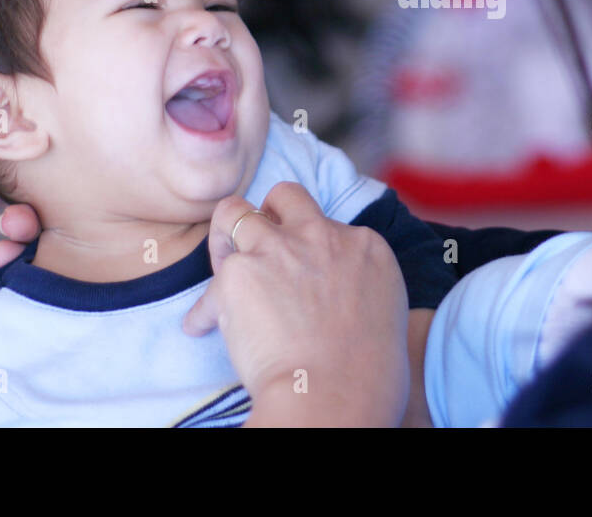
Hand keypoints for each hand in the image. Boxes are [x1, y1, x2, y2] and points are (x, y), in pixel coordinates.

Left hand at [184, 182, 409, 425]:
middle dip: (269, 212)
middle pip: (286, 196)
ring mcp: (277, 248)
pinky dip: (206, 312)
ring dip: (225, 238)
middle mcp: (321, 235)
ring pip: (234, 212)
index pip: (328, 227)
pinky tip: (205, 328)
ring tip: (223, 266)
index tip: (304, 276)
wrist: (335, 394)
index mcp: (364, 246)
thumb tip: (335, 293)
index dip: (311, 251)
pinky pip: (210, 288)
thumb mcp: (386, 309)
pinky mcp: (238, 273)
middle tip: (262, 243)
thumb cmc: (368, 373)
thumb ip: (358, 284)